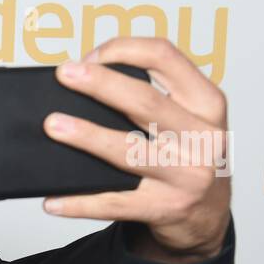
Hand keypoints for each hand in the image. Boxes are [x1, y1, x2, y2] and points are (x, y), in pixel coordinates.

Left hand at [41, 36, 232, 262]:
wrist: (210, 214)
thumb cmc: (191, 156)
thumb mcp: (191, 118)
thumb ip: (157, 96)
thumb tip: (90, 82)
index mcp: (207, 103)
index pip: (166, 58)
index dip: (125, 49)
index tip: (90, 57)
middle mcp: (203, 138)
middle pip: (145, 102)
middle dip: (101, 85)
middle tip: (65, 75)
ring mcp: (185, 177)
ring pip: (127, 151)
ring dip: (86, 136)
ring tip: (53, 125)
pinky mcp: (163, 209)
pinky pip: (113, 204)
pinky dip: (79, 202)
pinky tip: (53, 200)